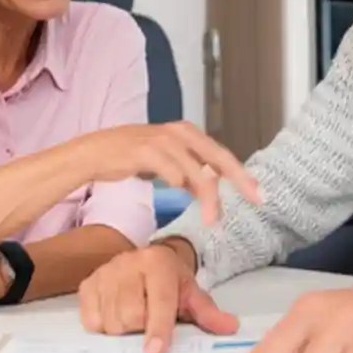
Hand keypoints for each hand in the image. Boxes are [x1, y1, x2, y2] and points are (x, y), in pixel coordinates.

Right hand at [78, 240, 238, 352]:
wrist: (150, 260)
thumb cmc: (171, 281)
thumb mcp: (192, 293)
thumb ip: (208, 313)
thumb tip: (229, 327)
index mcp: (158, 262)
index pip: (159, 301)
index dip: (158, 327)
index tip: (155, 350)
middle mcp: (128, 263)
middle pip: (131, 316)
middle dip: (142, 328)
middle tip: (150, 320)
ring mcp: (105, 273)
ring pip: (111, 321)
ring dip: (124, 329)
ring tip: (135, 316)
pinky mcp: (88, 284)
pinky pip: (92, 320)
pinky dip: (104, 325)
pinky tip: (117, 314)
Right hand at [82, 122, 261, 225]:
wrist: (93, 153)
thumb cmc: (129, 158)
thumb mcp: (166, 164)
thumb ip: (189, 174)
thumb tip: (210, 192)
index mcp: (187, 134)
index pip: (221, 155)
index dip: (241, 174)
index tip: (259, 194)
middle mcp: (178, 133)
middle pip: (217, 156)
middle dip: (239, 178)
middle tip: (255, 198)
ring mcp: (161, 139)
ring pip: (195, 168)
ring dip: (207, 195)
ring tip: (212, 219)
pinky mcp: (143, 149)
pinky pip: (168, 167)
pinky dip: (177, 178)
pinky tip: (180, 190)